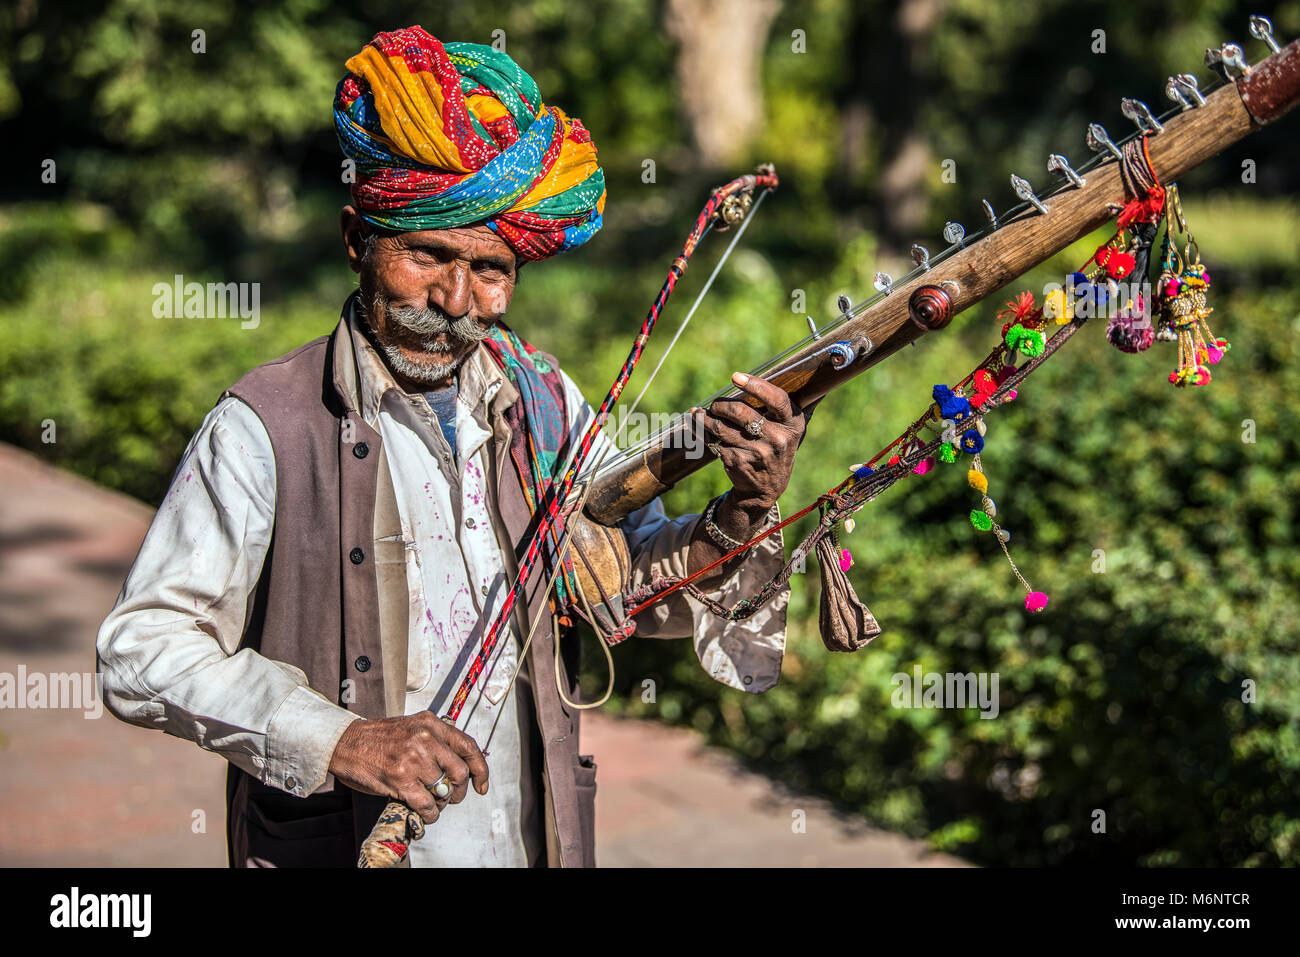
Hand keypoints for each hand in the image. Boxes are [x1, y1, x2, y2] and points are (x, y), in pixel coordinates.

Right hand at [328, 712, 488, 824]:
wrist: (347, 743)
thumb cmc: (379, 738)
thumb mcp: (412, 726)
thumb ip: (436, 739)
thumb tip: (459, 763)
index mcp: (431, 724)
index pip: (468, 747)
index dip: (480, 769)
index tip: (481, 784)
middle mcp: (425, 739)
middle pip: (460, 771)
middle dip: (459, 790)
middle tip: (452, 797)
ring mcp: (413, 759)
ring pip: (443, 790)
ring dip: (440, 802)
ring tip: (432, 802)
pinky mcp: (400, 779)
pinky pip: (427, 804)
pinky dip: (430, 813)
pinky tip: (426, 812)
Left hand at [696, 372, 808, 509]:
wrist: (765, 488)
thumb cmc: (773, 447)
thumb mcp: (785, 429)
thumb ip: (772, 407)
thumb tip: (740, 380)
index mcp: (793, 425)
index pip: (777, 399)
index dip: (756, 385)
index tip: (735, 376)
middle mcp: (778, 439)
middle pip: (740, 412)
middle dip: (721, 405)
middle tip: (715, 406)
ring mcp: (758, 453)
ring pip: (722, 428)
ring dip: (706, 419)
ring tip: (699, 415)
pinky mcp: (739, 463)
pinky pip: (716, 443)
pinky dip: (705, 435)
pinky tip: (702, 432)